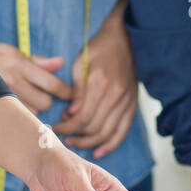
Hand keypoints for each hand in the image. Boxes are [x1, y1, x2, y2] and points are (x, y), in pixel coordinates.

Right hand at [0, 42, 73, 113]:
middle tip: (41, 96)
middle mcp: (12, 82)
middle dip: (47, 101)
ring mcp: (2, 97)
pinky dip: (20, 116)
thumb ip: (38, 61)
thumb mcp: (13, 52)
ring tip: (24, 101)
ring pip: (31, 114)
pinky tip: (16, 110)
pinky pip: (16, 119)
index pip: (52, 84)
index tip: (70, 95)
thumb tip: (61, 63)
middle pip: (45, 103)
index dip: (66, 92)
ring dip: (32, 110)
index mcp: (20, 65)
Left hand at [51, 13, 137, 157]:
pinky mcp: (132, 105)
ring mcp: (127, 101)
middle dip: (75, 135)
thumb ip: (76, 89)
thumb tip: (72, 113)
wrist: (125, 38)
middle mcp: (116, 95)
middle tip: (61, 134)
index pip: (82, 116)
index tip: (57, 125)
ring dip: (89, 143)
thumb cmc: (98, 49)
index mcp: (100, 83)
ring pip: (107, 133)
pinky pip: (123, 131)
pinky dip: (110, 145)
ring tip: (74, 142)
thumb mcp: (80, 63)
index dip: (67, 126)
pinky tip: (98, 151)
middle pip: (94, 127)